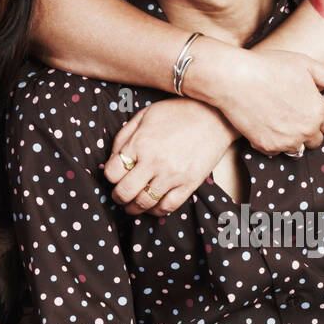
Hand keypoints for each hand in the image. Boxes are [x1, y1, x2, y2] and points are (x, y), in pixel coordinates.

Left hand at [105, 98, 235, 214]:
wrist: (213, 116)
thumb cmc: (176, 113)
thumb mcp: (144, 116)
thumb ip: (123, 137)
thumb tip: (111, 160)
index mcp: (140, 143)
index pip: (112, 172)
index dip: (110, 177)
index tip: (114, 176)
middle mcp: (154, 162)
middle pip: (125, 191)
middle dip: (118, 196)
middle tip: (119, 195)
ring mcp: (172, 175)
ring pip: (144, 203)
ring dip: (134, 208)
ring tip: (132, 205)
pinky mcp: (189, 184)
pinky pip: (167, 207)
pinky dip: (156, 211)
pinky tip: (153, 205)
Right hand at [203, 46, 323, 156]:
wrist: (233, 78)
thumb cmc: (269, 66)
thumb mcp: (304, 64)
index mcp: (318, 111)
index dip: (322, 115)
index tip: (310, 108)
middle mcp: (305, 130)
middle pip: (317, 140)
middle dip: (309, 129)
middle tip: (293, 114)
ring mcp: (285, 141)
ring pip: (298, 148)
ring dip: (294, 139)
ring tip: (280, 121)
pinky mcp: (266, 146)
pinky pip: (277, 151)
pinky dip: (273, 142)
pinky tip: (265, 125)